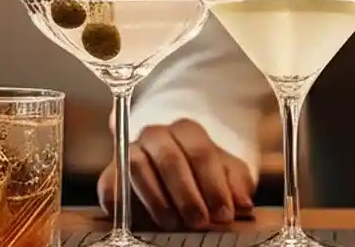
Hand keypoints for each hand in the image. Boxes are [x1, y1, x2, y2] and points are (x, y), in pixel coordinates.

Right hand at [98, 119, 256, 230]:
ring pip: (139, 168)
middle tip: (200, 222)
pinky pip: (111, 185)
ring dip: (158, 200)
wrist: (169, 163)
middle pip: (170, 159)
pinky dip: (122, 204)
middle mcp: (156, 135)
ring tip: (174, 223)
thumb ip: (236, 184)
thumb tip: (243, 204)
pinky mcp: (111, 172)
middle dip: (187, 195)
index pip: (201, 153)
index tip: (224, 214)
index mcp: (187, 130)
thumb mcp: (226, 173)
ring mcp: (130, 150)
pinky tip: (140, 222)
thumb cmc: (202, 171)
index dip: (214, 186)